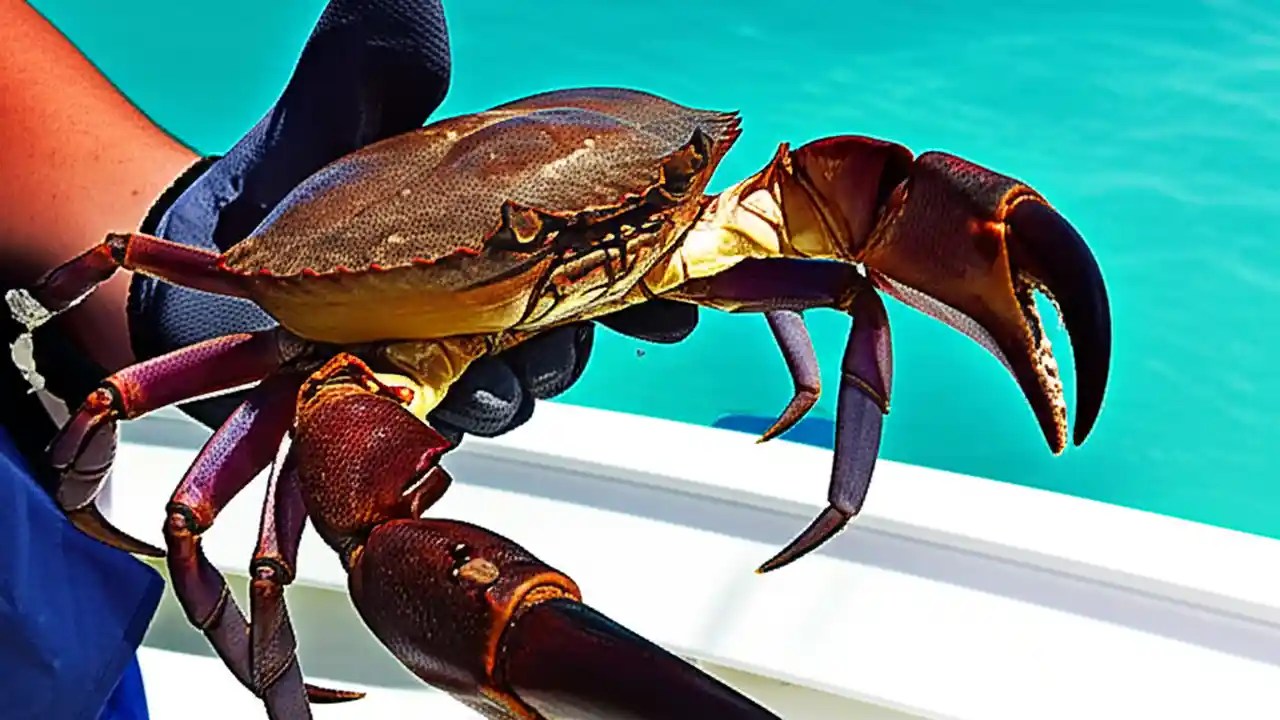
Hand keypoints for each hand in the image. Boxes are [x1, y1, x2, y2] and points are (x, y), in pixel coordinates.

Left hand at [127, 0, 697, 438]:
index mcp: (509, 223)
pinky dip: (478, 402)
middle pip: (582, 323)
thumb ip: (382, 56)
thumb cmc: (289, 174)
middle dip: (589, 328)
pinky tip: (464, 385)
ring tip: (511, 355)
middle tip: (570, 319)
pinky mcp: (420, 389)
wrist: (210, 251)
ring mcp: (461, 344)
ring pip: (537, 376)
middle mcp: (497, 288)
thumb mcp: (341, 104)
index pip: (604, 250)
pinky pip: (473, 412)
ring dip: (537, 370)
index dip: (649, 277)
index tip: (674, 300)